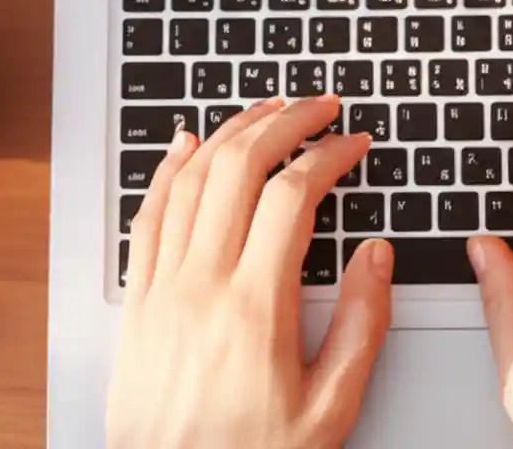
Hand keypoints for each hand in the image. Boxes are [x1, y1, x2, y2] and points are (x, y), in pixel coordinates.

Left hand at [106, 96, 393, 448]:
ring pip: (191, 180)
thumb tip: (376, 256)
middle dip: (283, 121)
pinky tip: (186, 145)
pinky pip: (147, 216)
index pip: (294, 196)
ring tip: (266, 108)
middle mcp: (202, 284)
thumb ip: (360, 325)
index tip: (353, 143)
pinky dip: (169, 170)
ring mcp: (161, 288)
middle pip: (239, 169)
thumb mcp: (329, 407)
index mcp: (256, 307)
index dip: (328, 155)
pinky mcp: (135, 301)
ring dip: (230, 132)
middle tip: (317, 105)